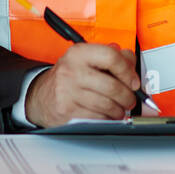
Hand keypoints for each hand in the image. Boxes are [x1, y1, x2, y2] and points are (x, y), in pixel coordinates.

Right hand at [25, 43, 139, 127]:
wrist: (41, 96)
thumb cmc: (70, 77)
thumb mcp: (87, 60)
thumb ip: (112, 57)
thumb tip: (132, 64)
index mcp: (79, 53)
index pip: (111, 57)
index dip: (128, 71)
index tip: (134, 81)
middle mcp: (71, 71)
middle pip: (112, 86)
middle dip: (127, 97)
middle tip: (130, 100)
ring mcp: (67, 92)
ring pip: (107, 105)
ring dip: (119, 111)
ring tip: (118, 109)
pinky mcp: (67, 112)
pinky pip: (98, 118)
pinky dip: (107, 119)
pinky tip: (105, 115)